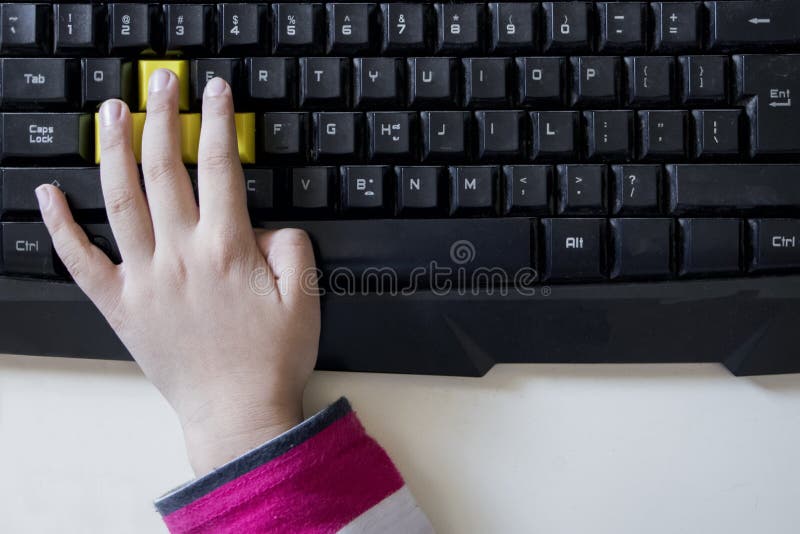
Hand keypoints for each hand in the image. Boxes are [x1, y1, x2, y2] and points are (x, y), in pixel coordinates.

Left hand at [35, 70, 320, 474]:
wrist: (236, 413)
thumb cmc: (271, 360)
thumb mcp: (306, 297)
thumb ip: (291, 246)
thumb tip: (264, 226)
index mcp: (226, 249)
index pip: (220, 167)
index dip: (217, 121)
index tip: (214, 90)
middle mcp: (179, 256)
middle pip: (164, 170)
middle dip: (163, 116)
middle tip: (162, 82)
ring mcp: (144, 280)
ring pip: (119, 200)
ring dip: (114, 151)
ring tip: (113, 113)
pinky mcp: (120, 306)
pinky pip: (80, 261)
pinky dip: (59, 226)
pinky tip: (48, 194)